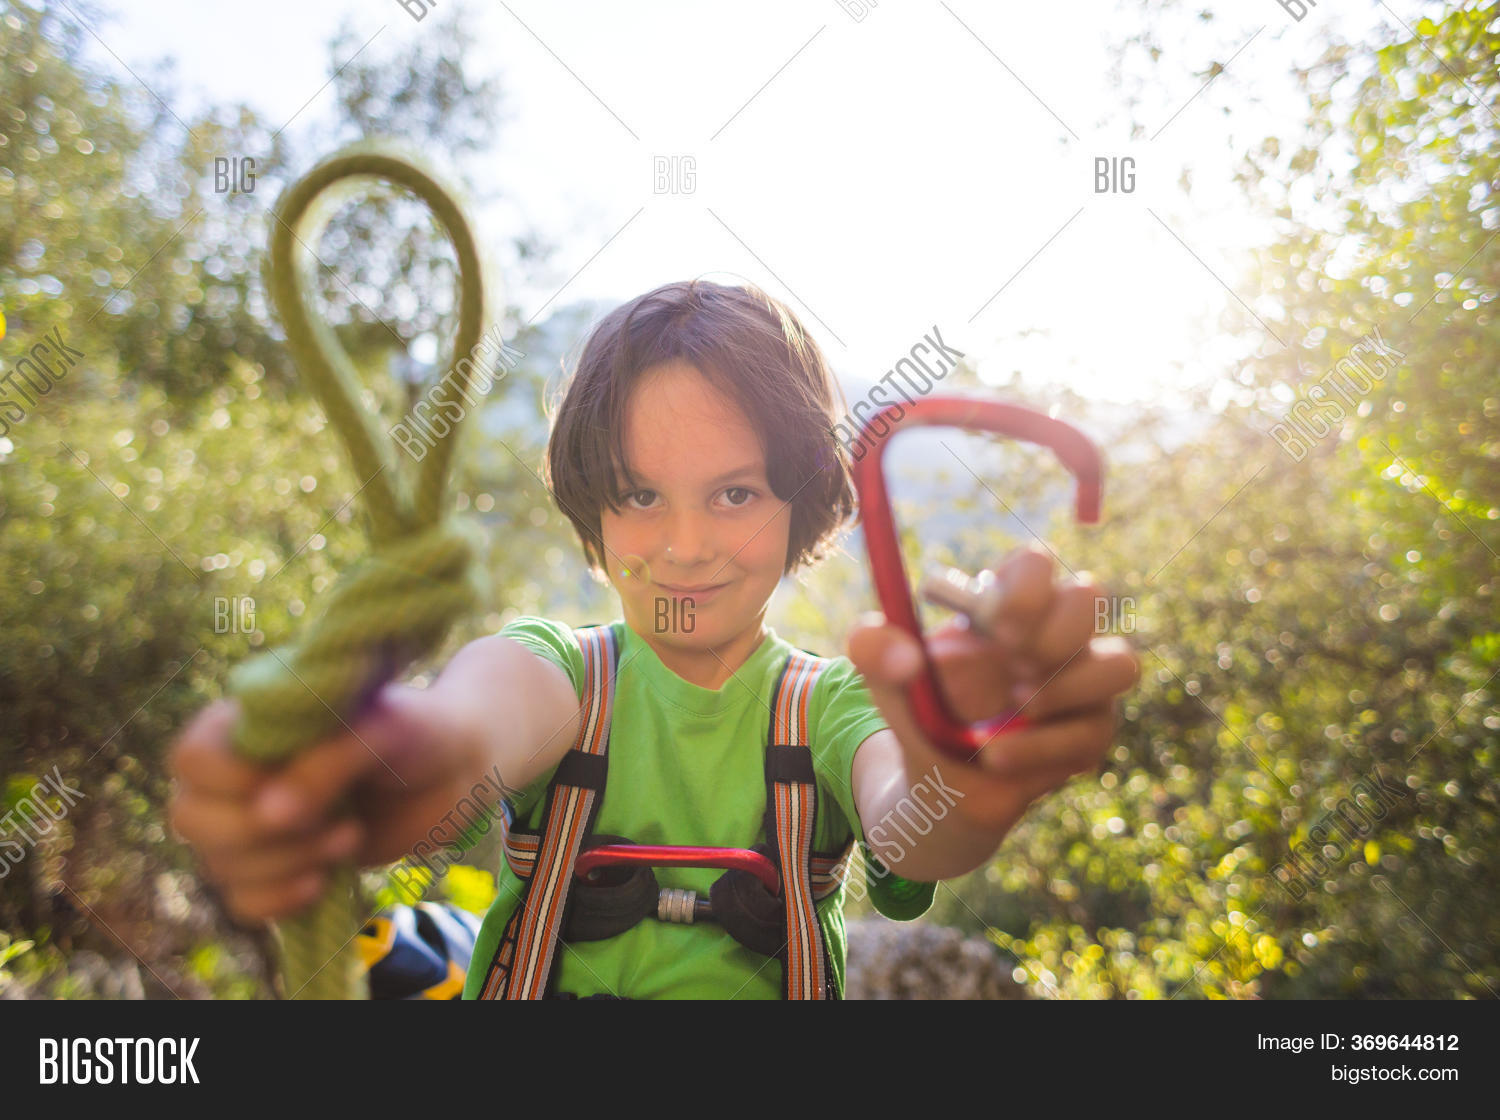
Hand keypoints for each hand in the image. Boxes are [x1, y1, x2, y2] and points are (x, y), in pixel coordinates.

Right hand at [167, 684, 482, 925]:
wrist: (454, 770)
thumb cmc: (415, 732)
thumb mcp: (380, 731)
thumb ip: (326, 764)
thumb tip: (268, 816)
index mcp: (249, 720)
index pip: (192, 758)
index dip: (234, 780)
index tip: (298, 779)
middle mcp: (238, 771)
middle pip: (190, 818)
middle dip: (263, 831)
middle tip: (340, 818)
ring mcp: (253, 820)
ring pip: (218, 865)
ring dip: (286, 863)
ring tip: (351, 836)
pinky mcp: (277, 864)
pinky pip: (242, 901)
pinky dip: (278, 901)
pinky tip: (324, 881)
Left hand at [846, 545, 1138, 833]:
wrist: (936, 782)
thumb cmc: (919, 711)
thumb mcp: (884, 680)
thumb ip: (874, 651)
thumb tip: (898, 651)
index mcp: (1004, 604)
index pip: (1036, 563)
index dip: (1024, 588)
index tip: (993, 628)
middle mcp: (1052, 633)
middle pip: (1090, 595)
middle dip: (1054, 630)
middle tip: (1011, 664)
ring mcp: (1081, 683)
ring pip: (1119, 663)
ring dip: (1065, 687)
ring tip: (1014, 707)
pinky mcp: (1090, 733)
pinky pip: (1091, 733)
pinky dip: (1038, 748)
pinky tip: (994, 757)